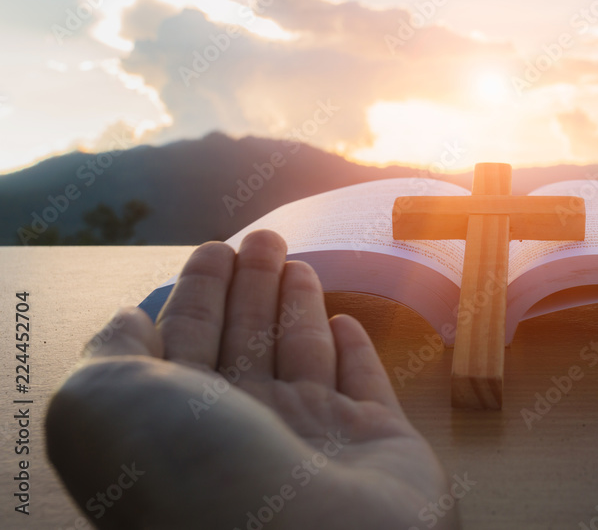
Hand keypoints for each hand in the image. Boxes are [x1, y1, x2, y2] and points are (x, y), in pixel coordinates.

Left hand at [47, 230, 457, 528]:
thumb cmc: (194, 474)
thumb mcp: (105, 405)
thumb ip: (109, 357)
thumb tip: (130, 320)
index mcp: (179, 422)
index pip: (186, 340)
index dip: (197, 291)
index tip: (215, 246)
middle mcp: (244, 430)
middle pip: (247, 338)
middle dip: (252, 284)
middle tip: (265, 236)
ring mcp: (314, 437)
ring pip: (303, 353)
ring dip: (299, 304)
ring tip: (298, 261)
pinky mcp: (378, 441)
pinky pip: (365, 384)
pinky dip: (356, 351)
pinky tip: (344, 322)